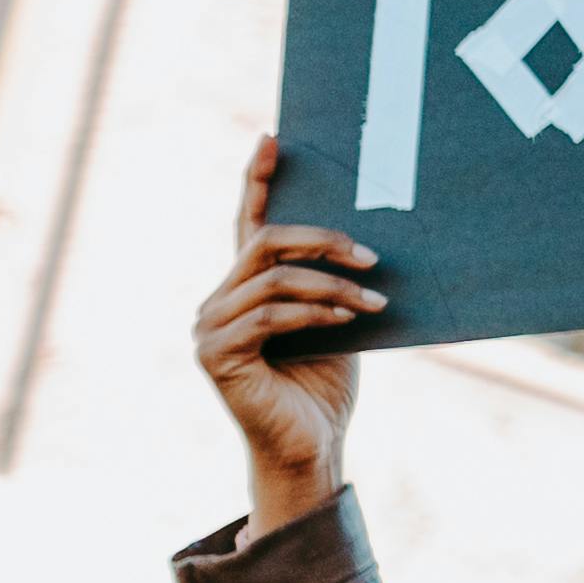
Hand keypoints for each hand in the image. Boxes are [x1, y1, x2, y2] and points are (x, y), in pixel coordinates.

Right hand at [193, 137, 374, 531]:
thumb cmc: (324, 384)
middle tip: (373, 255)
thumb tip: (362, 238)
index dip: (256, 179)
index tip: (273, 137)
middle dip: (324, 239)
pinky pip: (269, 315)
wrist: (312, 444)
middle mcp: (218, 301)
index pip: (248, 223)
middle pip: (265, 240)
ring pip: (272, 276)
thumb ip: (328, 281)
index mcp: (245, 288)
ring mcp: (210, 328)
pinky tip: (347, 319)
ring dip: (332, 284)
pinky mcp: (216, 354)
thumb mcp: (334, 319)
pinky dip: (315, 312)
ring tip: (373, 302)